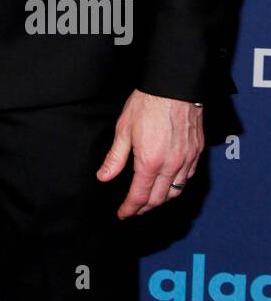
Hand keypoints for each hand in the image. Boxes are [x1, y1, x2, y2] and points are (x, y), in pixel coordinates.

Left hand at [96, 89, 203, 218]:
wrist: (174, 86)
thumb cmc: (148, 104)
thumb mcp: (123, 130)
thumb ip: (115, 158)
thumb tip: (104, 176)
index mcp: (150, 162)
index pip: (139, 196)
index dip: (130, 208)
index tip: (123, 214)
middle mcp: (171, 165)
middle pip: (159, 199)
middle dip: (145, 208)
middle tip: (134, 209)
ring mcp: (187, 160)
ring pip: (176, 191)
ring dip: (162, 200)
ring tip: (150, 200)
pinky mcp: (197, 152)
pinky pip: (188, 177)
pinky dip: (177, 185)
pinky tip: (169, 183)